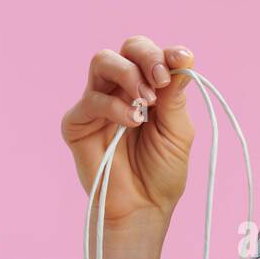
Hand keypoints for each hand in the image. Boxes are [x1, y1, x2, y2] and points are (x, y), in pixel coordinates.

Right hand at [61, 37, 197, 258]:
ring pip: (102, 61)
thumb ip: (175, 97)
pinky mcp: (77, 122)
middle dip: (147, 58)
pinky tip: (132, 122)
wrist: (143, 208)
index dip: (166, 53)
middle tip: (161, 81)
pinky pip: (92, 99)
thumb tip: (182, 58)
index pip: (152, 56)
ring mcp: (98, 103)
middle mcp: (121, 90)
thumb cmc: (162, 173)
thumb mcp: (178, 132)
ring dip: (129, 74)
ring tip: (147, 101)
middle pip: (127, 49)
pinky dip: (115, 106)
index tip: (181, 60)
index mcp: (148, 88)